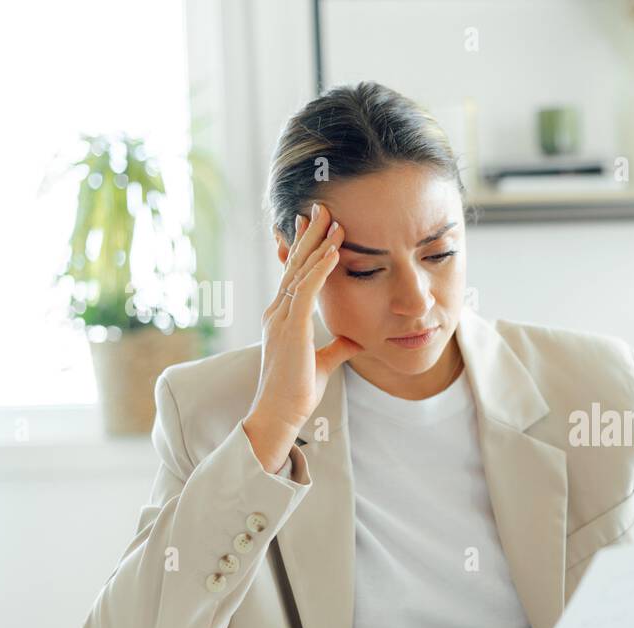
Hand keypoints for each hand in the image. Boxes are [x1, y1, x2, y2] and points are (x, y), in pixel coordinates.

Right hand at [244, 202, 363, 471]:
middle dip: (309, 235)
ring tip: (332, 220)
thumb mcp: (323, 363)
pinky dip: (320, 270)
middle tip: (320, 208)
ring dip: (318, 244)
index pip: (295, 275)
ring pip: (301, 271)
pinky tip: (333, 252)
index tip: (312, 226)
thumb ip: (337, 348)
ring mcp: (282, 318)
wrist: (279, 413)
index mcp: (283, 317)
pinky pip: (307, 291)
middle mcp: (278, 312)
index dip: (304, 249)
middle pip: (295, 264)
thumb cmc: (296, 391)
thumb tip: (355, 340)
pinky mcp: (291, 328)